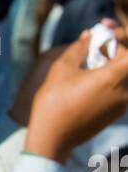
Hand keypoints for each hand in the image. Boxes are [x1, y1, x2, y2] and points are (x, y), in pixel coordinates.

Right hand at [15, 30, 127, 163]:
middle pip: (127, 63)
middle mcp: (124, 92)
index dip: (120, 38)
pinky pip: (118, 91)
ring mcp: (121, 106)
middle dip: (114, 50)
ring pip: (123, 77)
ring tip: (89, 63)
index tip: (102, 31)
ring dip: (111, 66)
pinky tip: (88, 80)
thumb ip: (79, 48)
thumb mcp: (63, 69)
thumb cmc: (54, 102)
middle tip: (93, 45)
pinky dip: (109, 81)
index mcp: (114, 78)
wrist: (51, 139)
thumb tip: (89, 35)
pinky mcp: (114, 115)